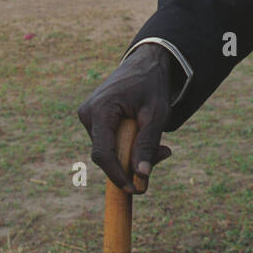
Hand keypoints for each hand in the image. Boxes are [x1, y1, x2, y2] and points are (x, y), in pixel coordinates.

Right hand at [77, 46, 173, 194]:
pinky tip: (143, 131)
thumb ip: (148, 144)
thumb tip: (141, 177)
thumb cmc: (152, 85)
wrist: (145, 63)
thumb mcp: (156, 114)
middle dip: (132, 162)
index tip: (134, 189)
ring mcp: (88, 116)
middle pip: (107, 154)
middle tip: (164, 152)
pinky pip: (109, 142)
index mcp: (101, 110)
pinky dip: (127, 144)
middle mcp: (88, 114)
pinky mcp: (93, 119)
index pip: (102, 153)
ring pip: (109, 150)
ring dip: (131, 152)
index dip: (117, 175)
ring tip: (155, 134)